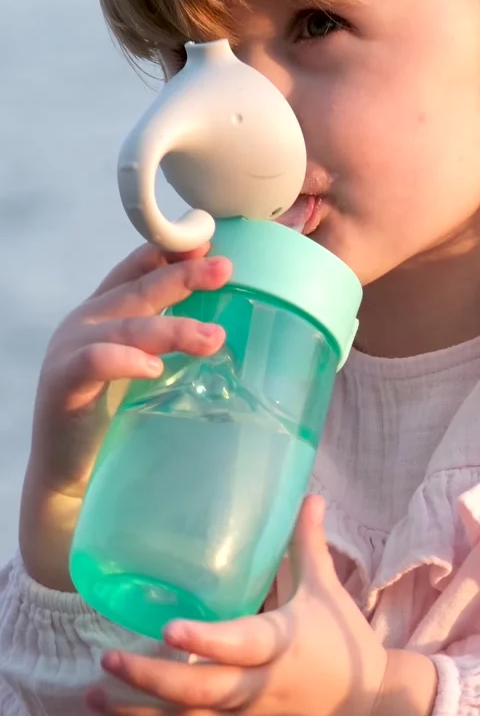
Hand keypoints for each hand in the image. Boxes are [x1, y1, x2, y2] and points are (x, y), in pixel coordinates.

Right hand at [19, 242, 230, 589]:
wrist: (69, 472)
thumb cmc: (114, 417)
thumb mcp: (144, 368)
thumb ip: (167, 342)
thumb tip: (226, 327)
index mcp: (106, 312)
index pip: (138, 268)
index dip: (172, 252)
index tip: (212, 243)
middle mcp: (86, 321)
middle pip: (140, 287)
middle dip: (184, 276)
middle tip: (225, 269)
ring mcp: (70, 349)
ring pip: (127, 325)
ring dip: (173, 327)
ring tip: (214, 337)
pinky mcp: (60, 383)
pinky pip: (94, 362)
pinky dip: (125, 360)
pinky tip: (154, 368)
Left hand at [85, 497, 389, 715]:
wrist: (368, 704)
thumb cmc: (343, 639)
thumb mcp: (325, 589)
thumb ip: (308, 542)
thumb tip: (309, 495)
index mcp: (282, 643)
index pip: (242, 642)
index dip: (207, 639)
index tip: (169, 629)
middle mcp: (260, 683)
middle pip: (203, 690)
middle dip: (153, 679)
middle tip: (109, 658)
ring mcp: (248, 713)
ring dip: (139, 712)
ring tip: (93, 695)